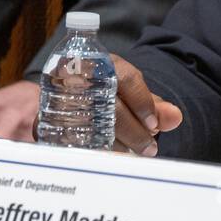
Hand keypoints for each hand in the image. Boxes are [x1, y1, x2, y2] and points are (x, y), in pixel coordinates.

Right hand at [23, 54, 182, 154]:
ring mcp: (58, 98)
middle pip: (111, 107)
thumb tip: (175, 117)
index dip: (143, 103)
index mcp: (103, 62)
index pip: (126, 78)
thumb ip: (155, 106)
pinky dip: (92, 151)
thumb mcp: (134, 95)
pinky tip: (108, 158)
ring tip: (133, 156)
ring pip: (92, 125)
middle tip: (149, 149)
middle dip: (134, 131)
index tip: (154, 126)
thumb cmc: (110, 92)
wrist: (71, 91)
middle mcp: (77, 75)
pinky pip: (69, 140)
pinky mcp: (45, 121)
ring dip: (116, 144)